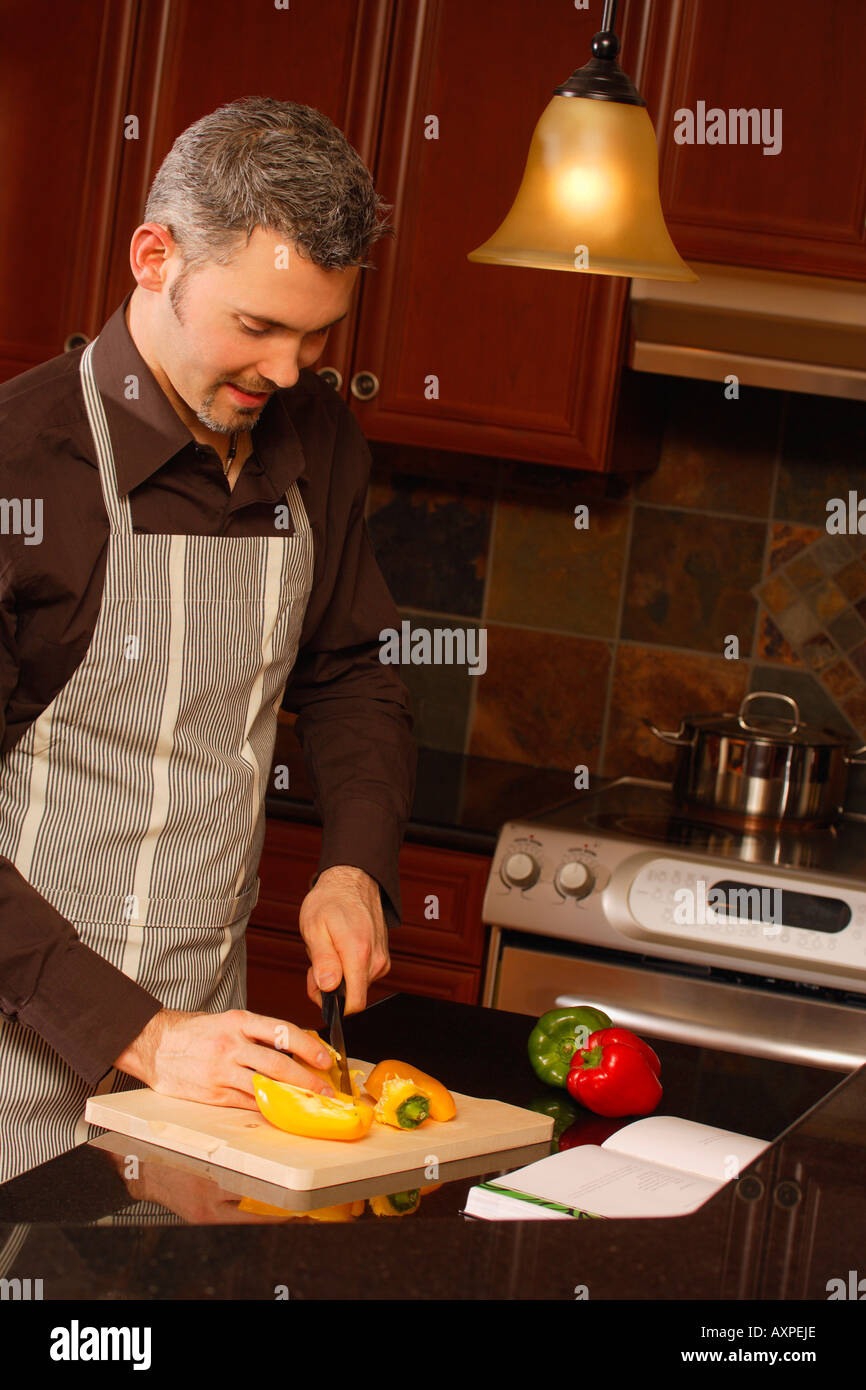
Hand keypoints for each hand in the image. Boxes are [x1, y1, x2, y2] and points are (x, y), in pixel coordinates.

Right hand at [112, 1008, 337, 1107]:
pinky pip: (247, 1103)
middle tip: (325, 1088)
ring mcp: (222, 1071)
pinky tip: (282, 1109)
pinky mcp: (213, 1094)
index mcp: (238, 1021)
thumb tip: (294, 1045)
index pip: (281, 1032)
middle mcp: (231, 1045)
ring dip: (291, 1097)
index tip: (324, 1058)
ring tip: (310, 1102)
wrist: (154, 1046)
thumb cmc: (194, 1032)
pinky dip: (267, 1106)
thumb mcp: (226, 1021)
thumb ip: (257, 1033)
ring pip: (264, 1087)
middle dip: (306, 1079)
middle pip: (278, 1064)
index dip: (307, 1047)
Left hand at [298, 864, 389, 1013]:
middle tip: (315, 963)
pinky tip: (339, 949)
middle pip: (352, 996)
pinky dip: (347, 968)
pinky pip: (362, 975)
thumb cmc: (331, 901)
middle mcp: (375, 959)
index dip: (333, 1006)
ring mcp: (381, 959)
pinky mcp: (381, 957)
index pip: (354, 1004)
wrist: (352, 880)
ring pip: (355, 986)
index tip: (319, 989)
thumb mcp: (315, 928)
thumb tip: (328, 987)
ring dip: (337, 976)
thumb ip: (323, 960)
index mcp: (358, 953)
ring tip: (327, 950)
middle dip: (330, 987)